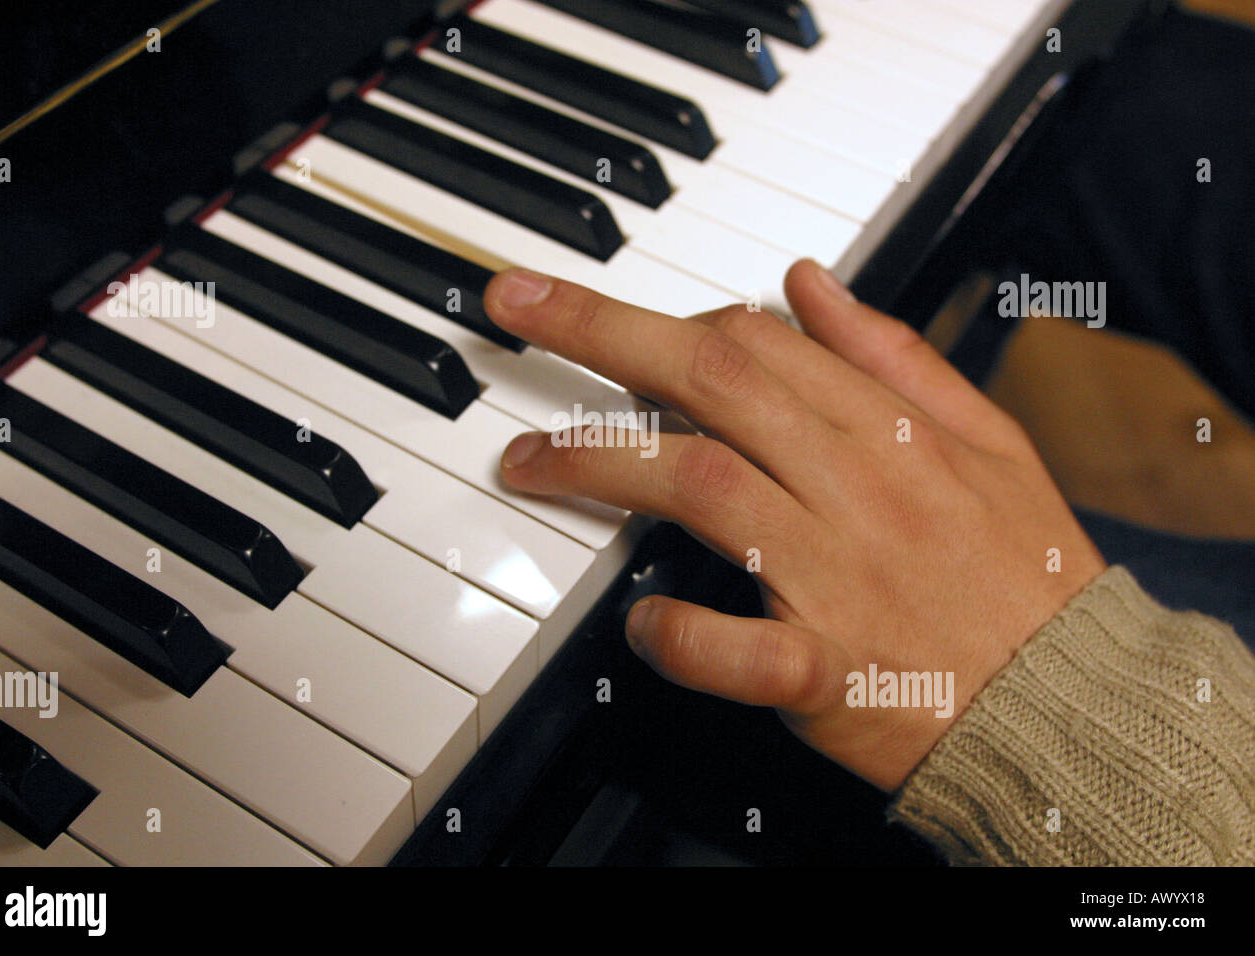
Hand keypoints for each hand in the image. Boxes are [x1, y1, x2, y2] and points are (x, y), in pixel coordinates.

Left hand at [485, 261, 1105, 790]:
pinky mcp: (826, 668)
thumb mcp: (985, 438)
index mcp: (890, 431)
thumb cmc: (1023, 573)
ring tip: (528, 461)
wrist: (1069, 702)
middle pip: (709, 381)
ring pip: (702, 485)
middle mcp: (856, 487)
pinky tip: (637, 622)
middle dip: (597, 333)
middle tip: (513, 307)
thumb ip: (891, 355)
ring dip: (599, 464)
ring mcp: (838, 576)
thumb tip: (808, 282)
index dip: (661, 319)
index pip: (754, 341)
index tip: (596, 317)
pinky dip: (678, 633)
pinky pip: (736, 648)